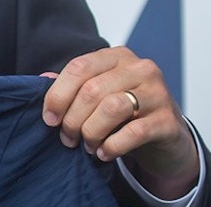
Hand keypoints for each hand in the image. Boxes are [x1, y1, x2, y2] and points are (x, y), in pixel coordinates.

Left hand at [42, 46, 198, 199]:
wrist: (168, 138)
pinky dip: (112, 146)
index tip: (49, 119)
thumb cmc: (127, 114)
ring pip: (112, 108)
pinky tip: (104, 154)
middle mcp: (140, 69)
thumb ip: (73, 86)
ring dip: (91, 132)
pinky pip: (134, 132)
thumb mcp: (100, 96)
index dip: (58, 94)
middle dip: (72, 119)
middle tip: (67, 139)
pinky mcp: (168, 121)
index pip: (79, 67)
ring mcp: (158, 93)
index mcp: (118, 57)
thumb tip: (42, 80)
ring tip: (87, 146)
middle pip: (92, 90)